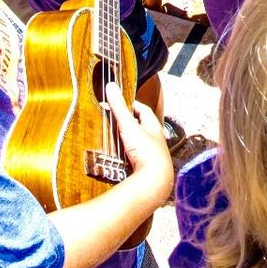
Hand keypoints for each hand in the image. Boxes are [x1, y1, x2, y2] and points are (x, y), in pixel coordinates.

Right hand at [104, 83, 173, 197]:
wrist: (154, 182)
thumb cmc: (146, 152)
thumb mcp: (129, 127)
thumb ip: (119, 108)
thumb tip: (111, 86)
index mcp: (154, 127)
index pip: (144, 111)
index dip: (132, 105)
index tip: (120, 103)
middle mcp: (155, 140)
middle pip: (142, 127)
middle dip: (130, 123)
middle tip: (115, 120)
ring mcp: (152, 155)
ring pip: (140, 143)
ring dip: (129, 140)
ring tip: (115, 138)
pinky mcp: (146, 168)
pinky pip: (136, 158)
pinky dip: (128, 155)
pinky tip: (120, 158)